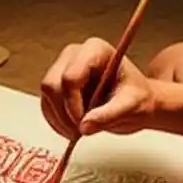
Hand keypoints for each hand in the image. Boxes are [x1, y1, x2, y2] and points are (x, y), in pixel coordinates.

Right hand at [40, 38, 157, 138]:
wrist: (135, 102)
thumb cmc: (137, 98)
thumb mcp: (131, 107)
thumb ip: (109, 115)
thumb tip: (84, 126)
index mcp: (96, 51)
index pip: (70, 77)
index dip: (73, 105)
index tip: (83, 124)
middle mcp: (75, 54)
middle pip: (52, 84)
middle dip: (64, 113)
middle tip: (80, 132)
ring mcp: (63, 67)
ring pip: (46, 95)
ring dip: (59, 119)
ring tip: (79, 131)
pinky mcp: (57, 83)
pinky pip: (46, 103)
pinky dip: (56, 121)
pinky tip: (72, 129)